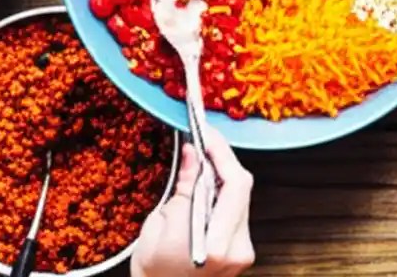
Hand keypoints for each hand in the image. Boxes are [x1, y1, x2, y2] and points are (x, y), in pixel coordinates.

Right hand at [132, 129, 254, 276]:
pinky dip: (224, 194)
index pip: (234, 185)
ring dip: (224, 176)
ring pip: (242, 198)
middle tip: (203, 142)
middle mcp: (237, 249)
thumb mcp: (158, 226)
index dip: (222, 153)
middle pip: (242, 189)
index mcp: (214, 245)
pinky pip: (238, 211)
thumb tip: (195, 153)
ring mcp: (244, 251)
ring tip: (202, 160)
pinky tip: (207, 186)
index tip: (207, 134)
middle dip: (223, 161)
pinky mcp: (243, 251)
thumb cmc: (152, 272)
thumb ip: (184, 189)